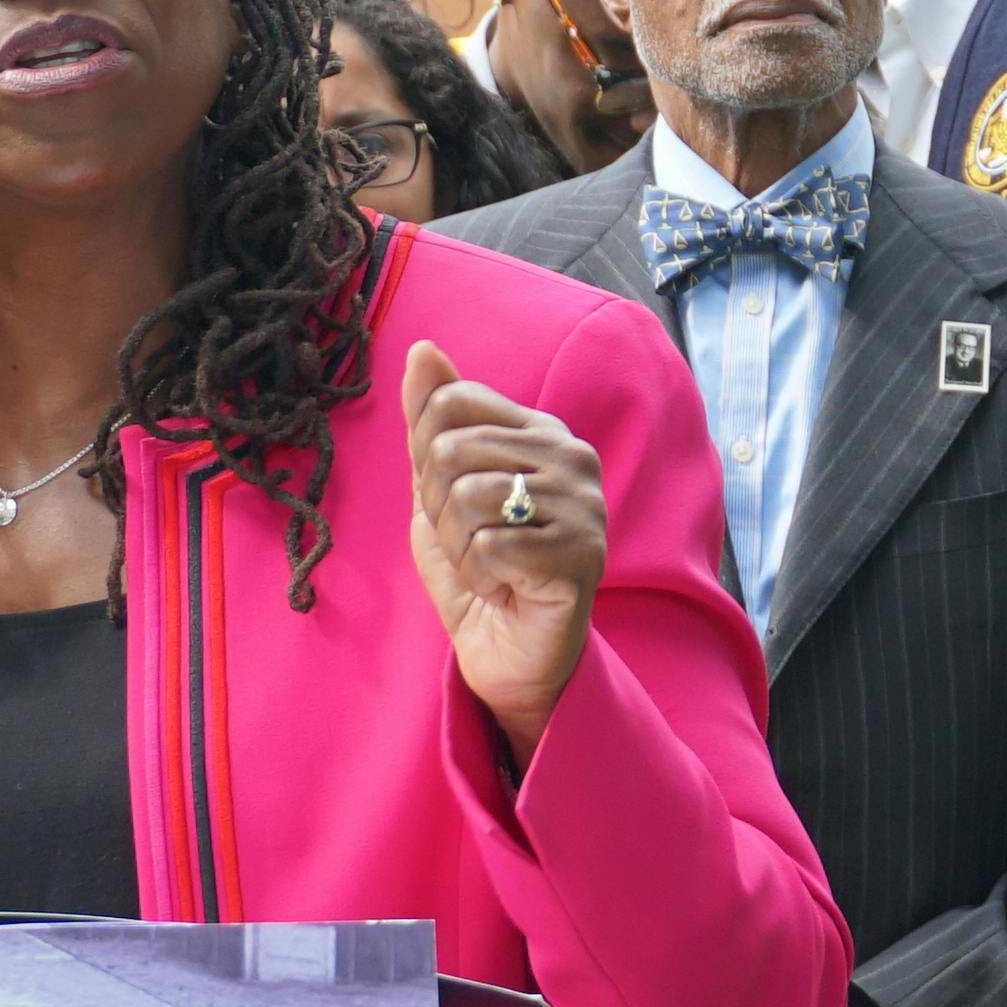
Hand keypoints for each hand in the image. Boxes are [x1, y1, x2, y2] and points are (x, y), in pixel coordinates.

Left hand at [401, 341, 607, 759]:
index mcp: (539, 431)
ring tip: (488, 567)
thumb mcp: (441, 490)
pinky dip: (479, 575)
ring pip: (467, 496)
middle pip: (451, 448)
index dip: (424, 456)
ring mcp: (584, 503)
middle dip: (438, 509)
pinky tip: (506, 588)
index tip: (446, 499)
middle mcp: (571, 455)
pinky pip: (488, 545)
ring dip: (458, 546)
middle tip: (469, 544)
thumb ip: (433, 421)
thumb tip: (422, 349)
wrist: (514, 658)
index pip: (451, 402)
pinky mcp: (581, 552)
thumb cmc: (481, 572)